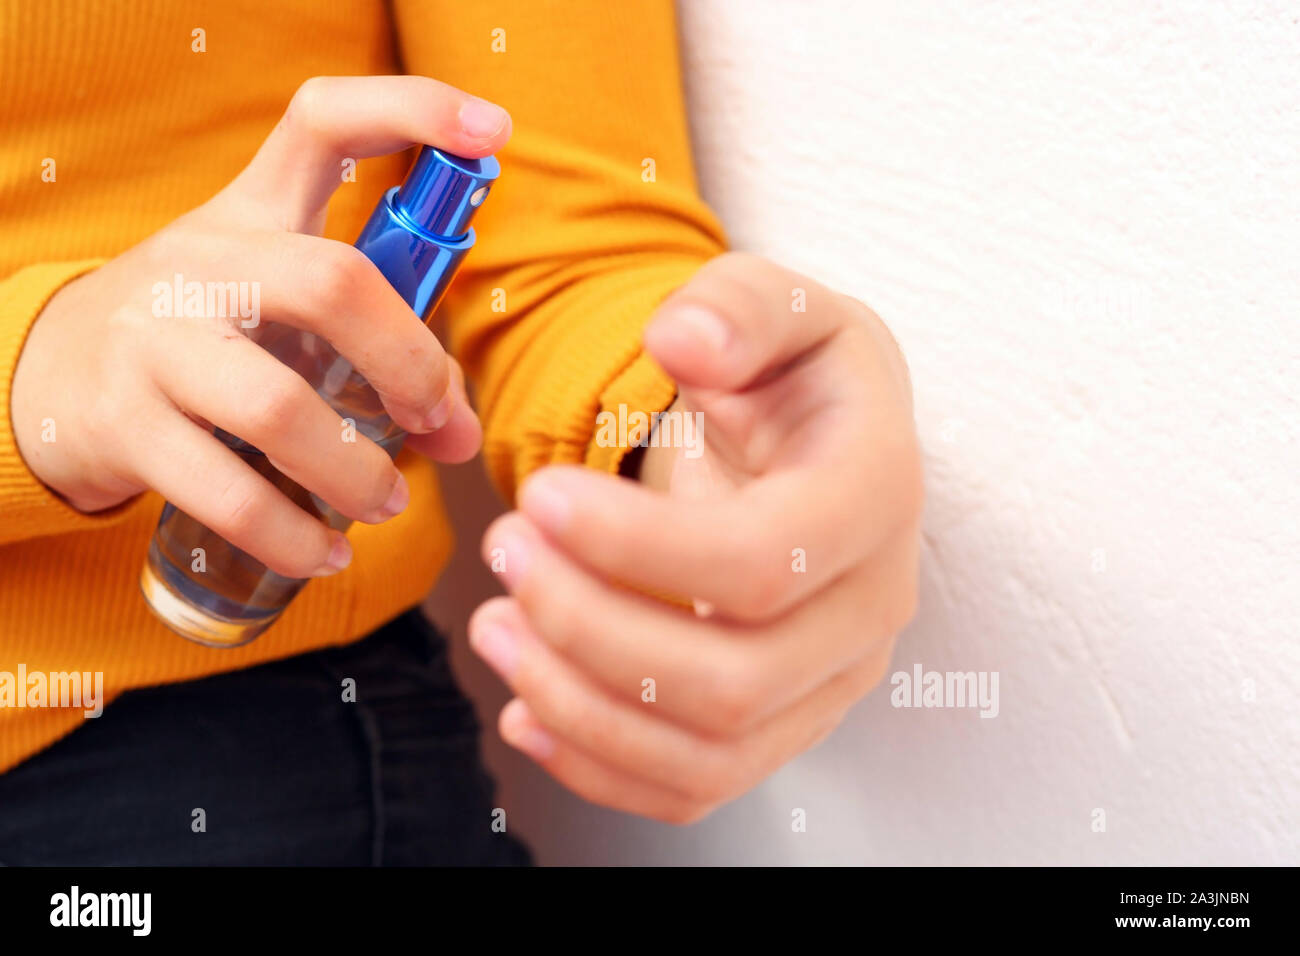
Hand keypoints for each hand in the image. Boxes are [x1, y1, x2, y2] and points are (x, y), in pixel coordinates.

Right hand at [12, 76, 509, 577]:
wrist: (55, 377)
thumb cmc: (206, 334)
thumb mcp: (279, 305)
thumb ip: (380, 351)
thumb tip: (462, 433)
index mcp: (255, 212)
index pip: (325, 122)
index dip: (413, 109)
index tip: (494, 130)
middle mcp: (205, 262)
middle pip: (332, 283)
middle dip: (411, 361)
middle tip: (436, 419)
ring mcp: (157, 342)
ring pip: (279, 408)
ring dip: (356, 473)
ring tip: (387, 502)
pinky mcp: (127, 424)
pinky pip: (227, 493)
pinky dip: (293, 536)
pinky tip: (325, 552)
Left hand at [470, 252, 921, 822]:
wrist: (817, 444)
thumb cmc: (793, 373)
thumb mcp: (778, 304)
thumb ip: (737, 307)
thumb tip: (683, 340)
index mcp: (875, 495)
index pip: (764, 562)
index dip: (638, 546)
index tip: (537, 496)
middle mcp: (870, 608)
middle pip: (731, 681)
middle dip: (588, 629)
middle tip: (502, 553)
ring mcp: (829, 680)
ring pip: (709, 753)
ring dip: (579, 706)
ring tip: (494, 626)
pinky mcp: (783, 721)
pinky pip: (695, 785)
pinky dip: (599, 765)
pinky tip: (527, 708)